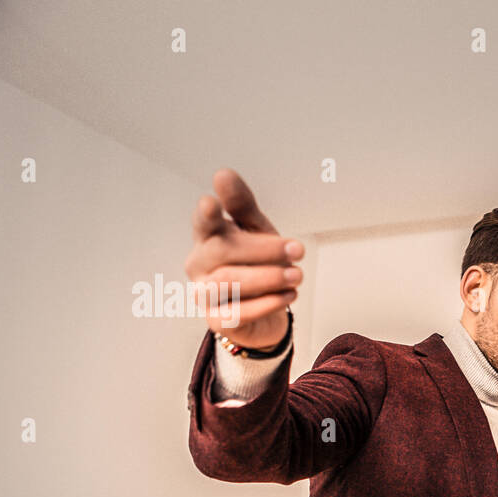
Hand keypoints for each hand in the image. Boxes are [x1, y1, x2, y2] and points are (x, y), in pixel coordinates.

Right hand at [184, 167, 303, 345]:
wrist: (264, 307)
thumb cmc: (256, 261)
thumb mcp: (256, 229)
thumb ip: (242, 205)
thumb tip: (222, 174)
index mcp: (207, 236)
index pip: (202, 222)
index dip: (206, 214)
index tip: (210, 203)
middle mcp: (199, 263)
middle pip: (224, 251)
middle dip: (264, 250)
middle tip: (298, 250)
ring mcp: (204, 292)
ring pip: (229, 283)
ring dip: (269, 277)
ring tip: (297, 275)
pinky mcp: (217, 320)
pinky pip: (239, 312)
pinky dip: (268, 303)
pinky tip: (289, 295)